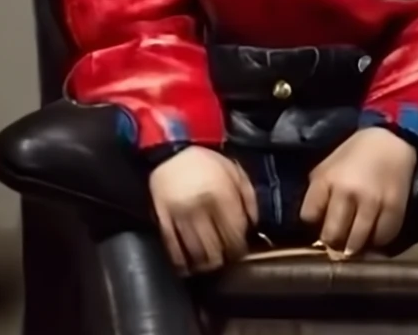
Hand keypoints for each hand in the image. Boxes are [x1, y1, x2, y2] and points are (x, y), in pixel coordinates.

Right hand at [148, 146, 258, 273]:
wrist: (172, 150)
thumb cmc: (207, 162)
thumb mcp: (235, 171)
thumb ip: (249, 197)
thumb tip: (253, 225)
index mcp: (222, 194)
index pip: (234, 233)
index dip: (239, 248)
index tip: (240, 252)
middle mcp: (201, 207)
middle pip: (215, 247)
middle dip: (223, 259)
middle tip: (226, 261)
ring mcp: (180, 215)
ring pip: (195, 252)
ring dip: (204, 264)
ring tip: (209, 265)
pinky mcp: (163, 219)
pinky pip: (172, 247)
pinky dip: (180, 261)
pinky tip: (187, 267)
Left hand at [299, 127, 416, 256]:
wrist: (391, 140)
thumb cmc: (355, 154)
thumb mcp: (328, 166)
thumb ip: (318, 194)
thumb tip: (314, 227)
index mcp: (327, 179)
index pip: (308, 217)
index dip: (313, 223)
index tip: (320, 223)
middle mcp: (348, 192)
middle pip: (332, 236)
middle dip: (332, 242)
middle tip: (337, 241)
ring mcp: (372, 202)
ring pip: (355, 245)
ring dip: (353, 248)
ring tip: (354, 242)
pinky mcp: (394, 209)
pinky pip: (381, 240)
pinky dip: (376, 242)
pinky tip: (373, 234)